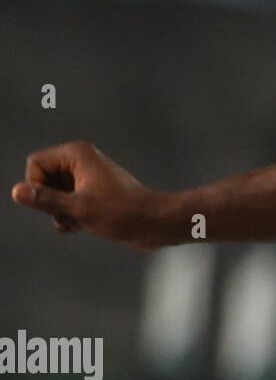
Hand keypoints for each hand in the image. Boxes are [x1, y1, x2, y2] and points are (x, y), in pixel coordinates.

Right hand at [11, 141, 171, 250]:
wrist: (156, 223)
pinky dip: (69, 216)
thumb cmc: (121, 213)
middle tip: (69, 214)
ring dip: (59, 212)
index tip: (55, 202)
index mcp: (77, 153)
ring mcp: (87, 177)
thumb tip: (17, 191)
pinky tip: (80, 226)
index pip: (34, 164)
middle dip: (49, 201)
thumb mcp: (79, 209)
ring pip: (54, 194)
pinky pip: (67, 202)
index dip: (37, 186)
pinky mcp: (93, 192)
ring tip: (78, 221)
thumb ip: (45, 200)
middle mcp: (81, 160)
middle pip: (42, 180)